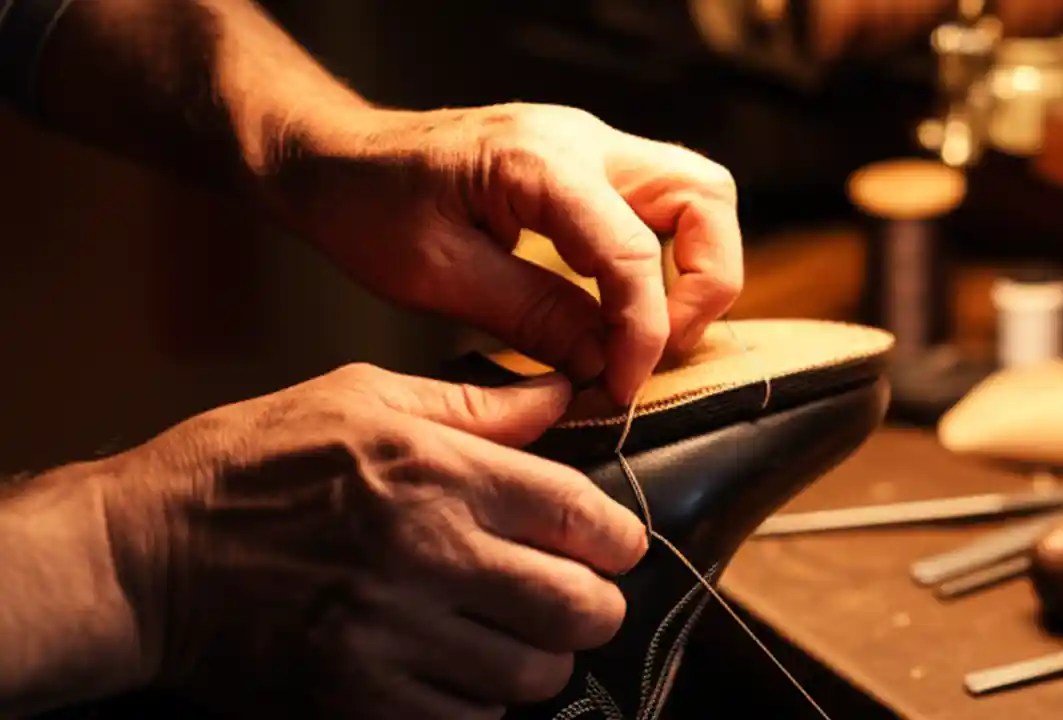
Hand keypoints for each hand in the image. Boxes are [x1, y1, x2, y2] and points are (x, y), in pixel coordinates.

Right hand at [99, 364, 646, 718]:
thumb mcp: (360, 398)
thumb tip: (559, 397)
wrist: (144, 555)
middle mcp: (428, 558)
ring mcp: (394, 639)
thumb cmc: (251, 462)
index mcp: (436, 474)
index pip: (581, 516)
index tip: (615, 543)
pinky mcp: (358, 701)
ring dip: (539, 657)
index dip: (619, 537)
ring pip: (533, 675)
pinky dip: (480, 703)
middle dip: (594, 603)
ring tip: (513, 634)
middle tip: (574, 593)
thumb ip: (472, 405)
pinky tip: (457, 672)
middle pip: (578, 606)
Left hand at [258, 103, 742, 404]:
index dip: (642, 330)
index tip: (621, 388)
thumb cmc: (366, 206)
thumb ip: (530, 316)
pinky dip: (663, 264)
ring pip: (697, 197)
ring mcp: (591, 149)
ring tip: (650, 336)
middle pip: (705, 196)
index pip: (632, 248)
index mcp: (538, 160)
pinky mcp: (587, 171)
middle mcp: (582, 140)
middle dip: (704, 285)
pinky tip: (622, 312)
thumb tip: (604, 363)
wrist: (334, 160)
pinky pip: (660, 210)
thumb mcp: (436, 276)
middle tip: (658, 351)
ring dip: (694, 272)